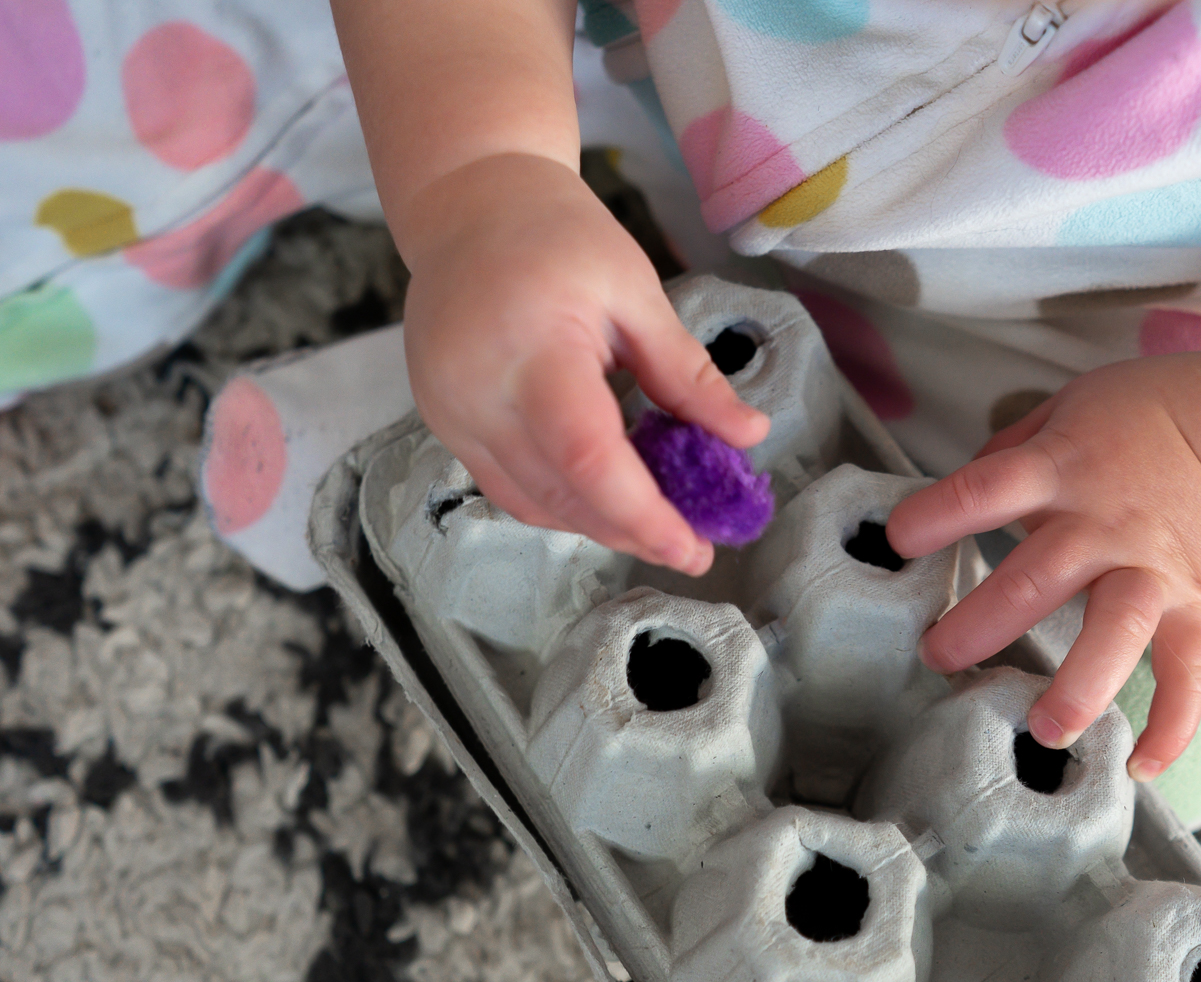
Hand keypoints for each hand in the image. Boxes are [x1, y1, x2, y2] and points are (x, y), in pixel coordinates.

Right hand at [400, 154, 768, 573]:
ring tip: (656, 524)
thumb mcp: (637, 292)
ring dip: (598, 525)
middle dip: (632, 531)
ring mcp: (451, 413)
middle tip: (693, 546)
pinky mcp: (443, 423)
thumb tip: (748, 436)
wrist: (469, 206)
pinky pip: (506, 486)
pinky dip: (561, 502)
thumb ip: (688, 373)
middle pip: (561, 494)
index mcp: (532, 348)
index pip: (588, 457)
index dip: (644, 515)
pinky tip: (605, 498)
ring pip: (531, 502)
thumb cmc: (557, 237)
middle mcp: (479, 392)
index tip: (695, 548)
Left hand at [885, 351, 1200, 780]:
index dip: (939, 514)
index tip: (898, 539)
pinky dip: (1174, 721)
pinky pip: (1188, 670)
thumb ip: (1010, 453)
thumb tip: (957, 494)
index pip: (987, 490)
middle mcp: (1103, 525)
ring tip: (1045, 732)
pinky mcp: (1195, 602)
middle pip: (1035, 580)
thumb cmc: (1145, 411)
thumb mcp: (1066, 406)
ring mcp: (1151, 569)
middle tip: (937, 658)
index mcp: (1062, 469)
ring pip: (1116, 634)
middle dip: (980, 625)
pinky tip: (1143, 766)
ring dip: (1080, 687)